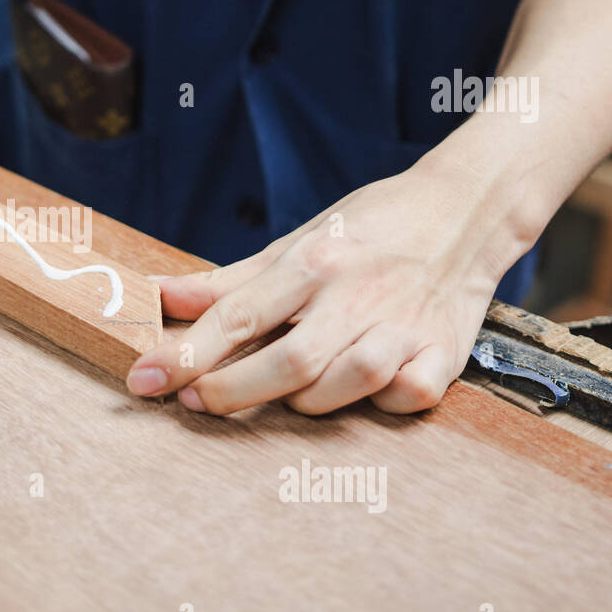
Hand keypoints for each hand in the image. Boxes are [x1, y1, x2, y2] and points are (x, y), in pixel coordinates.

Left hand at [127, 157, 534, 415]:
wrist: (467, 207)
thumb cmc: (369, 228)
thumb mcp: (296, 241)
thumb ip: (228, 280)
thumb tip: (159, 294)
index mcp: (314, 260)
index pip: (237, 316)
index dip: (185, 353)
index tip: (144, 379)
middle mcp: (357, 293)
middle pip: (288, 362)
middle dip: (231, 392)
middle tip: (193, 401)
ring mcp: (405, 324)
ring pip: (347, 385)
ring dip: (305, 402)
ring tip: (284, 392)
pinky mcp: (446, 351)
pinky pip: (407, 397)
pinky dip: (381, 404)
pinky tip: (364, 392)